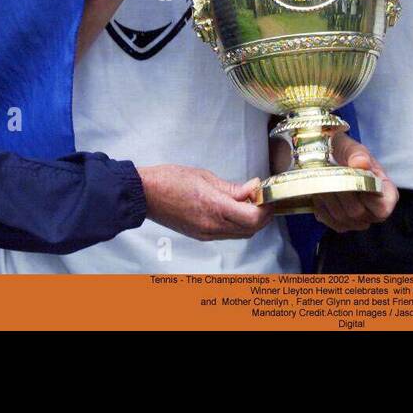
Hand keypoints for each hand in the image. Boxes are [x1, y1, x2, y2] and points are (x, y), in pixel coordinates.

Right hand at [137, 164, 273, 240]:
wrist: (145, 195)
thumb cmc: (170, 180)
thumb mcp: (205, 177)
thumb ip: (232, 188)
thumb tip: (253, 188)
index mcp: (214, 207)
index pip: (253, 218)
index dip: (266, 208)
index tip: (268, 195)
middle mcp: (212, 226)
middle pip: (251, 229)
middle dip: (263, 216)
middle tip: (263, 198)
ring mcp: (206, 234)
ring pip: (240, 234)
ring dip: (250, 221)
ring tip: (248, 201)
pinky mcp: (200, 236)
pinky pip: (227, 234)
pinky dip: (236, 224)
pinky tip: (233, 209)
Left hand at [310, 133, 398, 232]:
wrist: (329, 158)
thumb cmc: (346, 153)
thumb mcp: (350, 147)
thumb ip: (356, 153)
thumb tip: (361, 163)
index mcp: (386, 191)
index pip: (384, 207)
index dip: (368, 198)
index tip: (354, 180)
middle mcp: (375, 210)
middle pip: (359, 213)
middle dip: (342, 193)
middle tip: (330, 176)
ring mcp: (359, 220)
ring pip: (343, 218)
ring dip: (330, 199)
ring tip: (323, 181)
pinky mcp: (343, 225)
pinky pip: (332, 222)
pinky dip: (323, 208)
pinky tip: (320, 193)